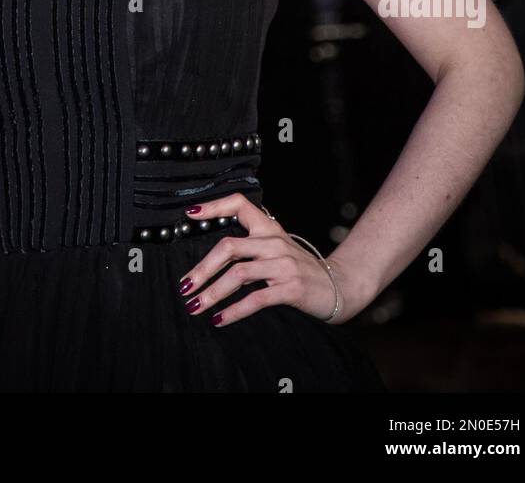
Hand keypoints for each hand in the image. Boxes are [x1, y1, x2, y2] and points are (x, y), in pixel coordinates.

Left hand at [176, 193, 359, 326]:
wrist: (339, 286)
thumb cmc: (302, 269)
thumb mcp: (278, 249)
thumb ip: (252, 247)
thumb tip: (213, 259)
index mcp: (270, 228)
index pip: (240, 204)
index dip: (215, 205)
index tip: (190, 213)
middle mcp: (275, 242)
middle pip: (229, 246)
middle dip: (202, 268)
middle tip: (185, 285)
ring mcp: (283, 264)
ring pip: (238, 274)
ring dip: (212, 292)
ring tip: (195, 306)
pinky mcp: (290, 288)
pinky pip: (255, 298)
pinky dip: (233, 311)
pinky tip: (219, 319)